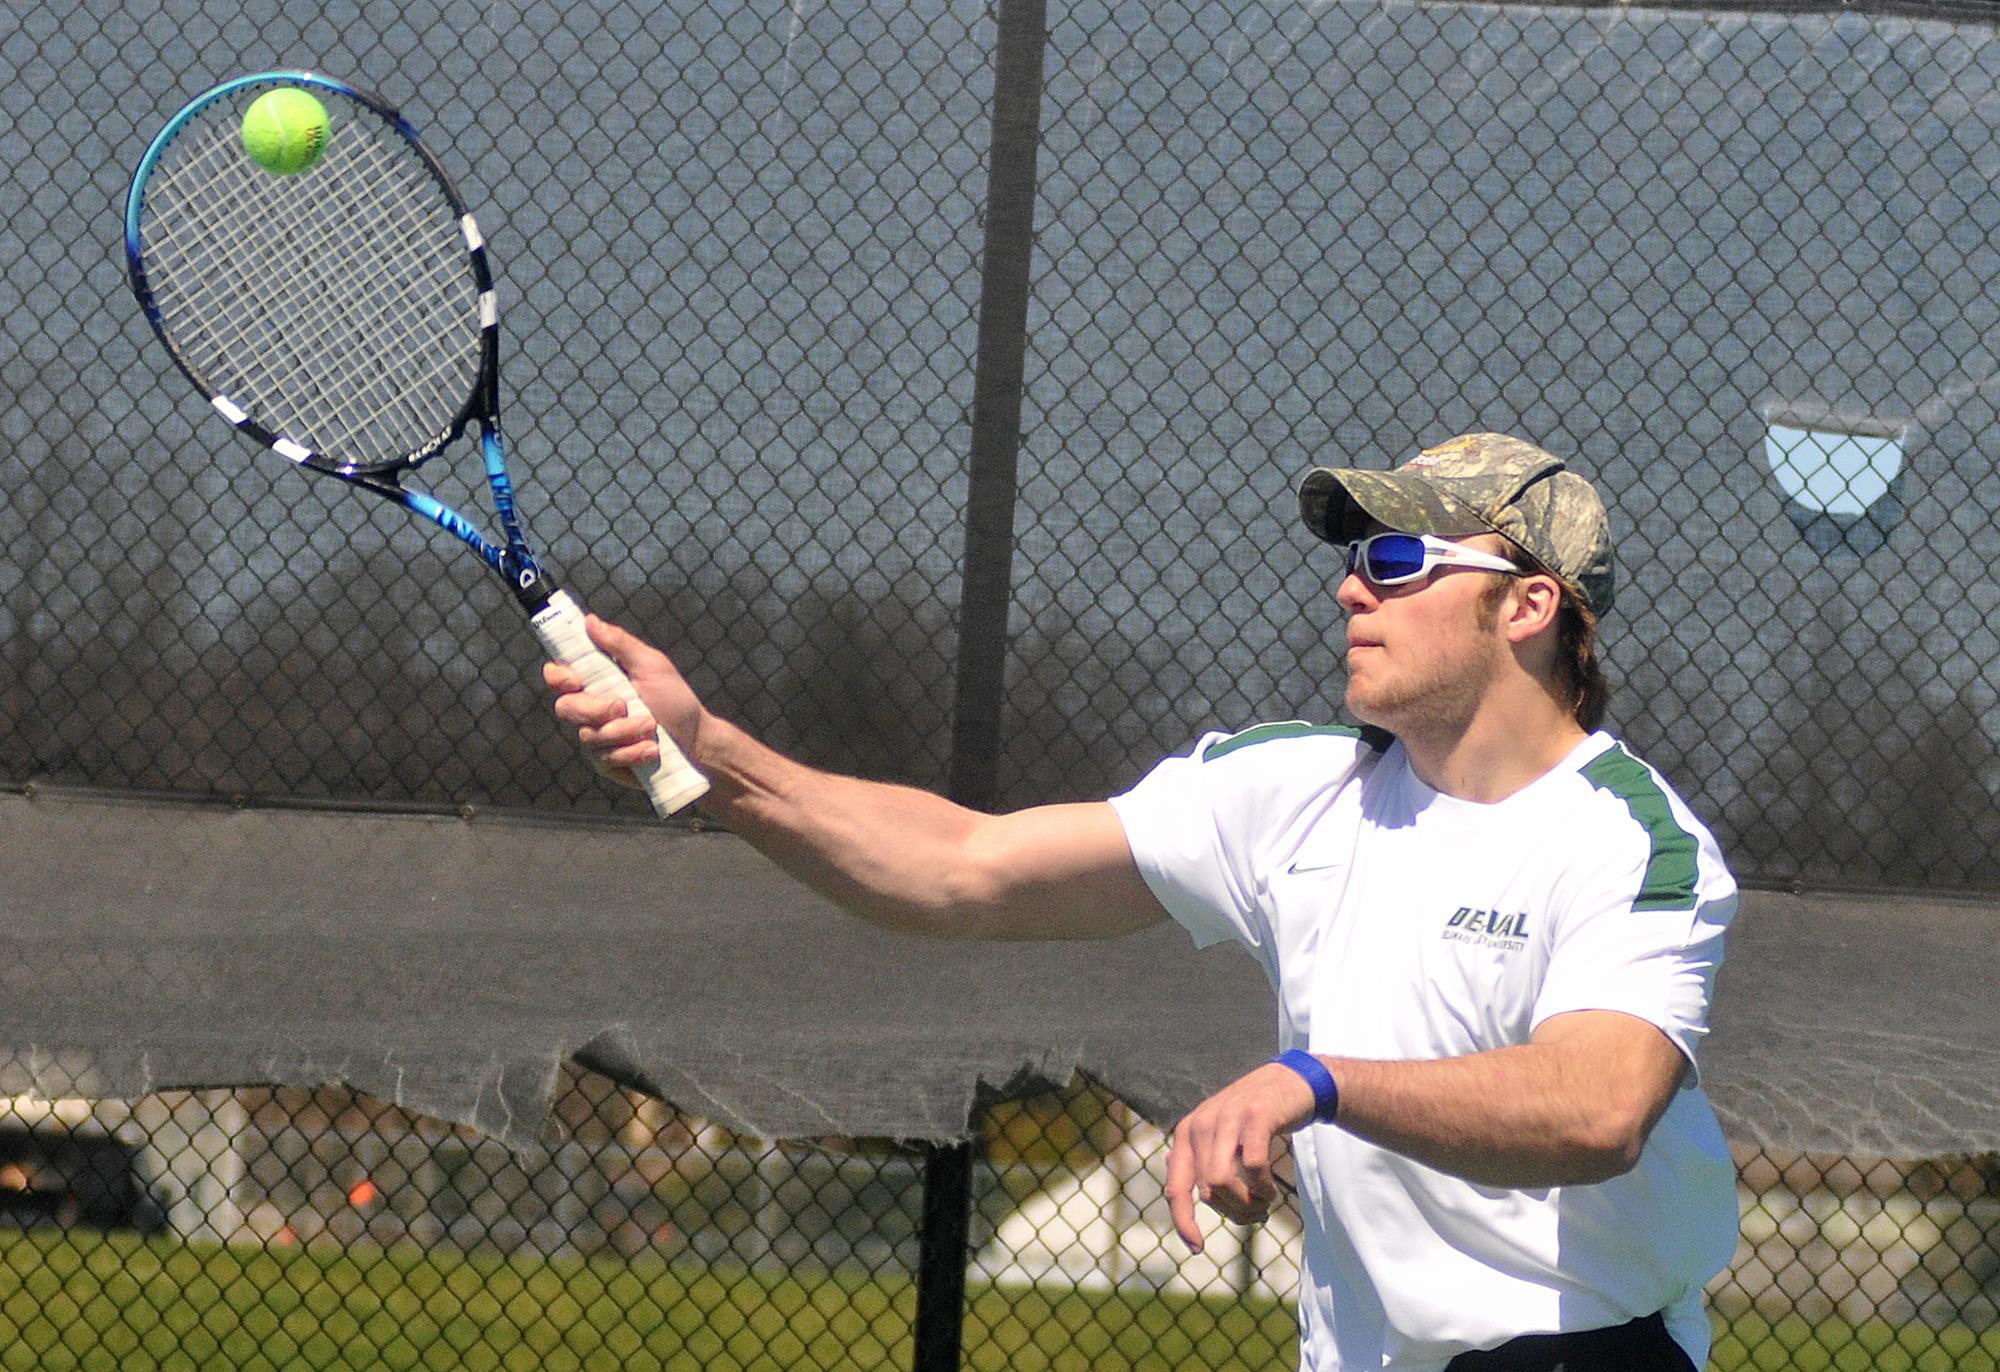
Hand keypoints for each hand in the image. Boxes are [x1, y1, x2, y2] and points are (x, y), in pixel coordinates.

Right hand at [544, 616, 705, 787]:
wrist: (696, 742)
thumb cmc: (675, 700)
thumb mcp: (651, 666)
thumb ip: (620, 644)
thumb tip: (590, 621)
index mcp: (599, 680)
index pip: (559, 676)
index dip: (558, 677)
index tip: (575, 680)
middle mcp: (591, 709)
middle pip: (566, 707)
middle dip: (595, 709)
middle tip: (622, 706)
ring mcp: (596, 737)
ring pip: (588, 736)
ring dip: (624, 731)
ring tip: (652, 728)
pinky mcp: (606, 762)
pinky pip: (603, 759)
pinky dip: (630, 753)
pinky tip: (651, 751)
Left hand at [1165, 1060, 1317, 1251]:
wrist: (1290, 1083)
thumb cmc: (1253, 1119)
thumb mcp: (1219, 1135)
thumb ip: (1198, 1159)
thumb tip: (1172, 1185)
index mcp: (1186, 1133)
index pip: (1175, 1187)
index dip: (1183, 1221)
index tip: (1196, 1248)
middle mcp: (1201, 1124)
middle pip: (1207, 1191)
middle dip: (1233, 1212)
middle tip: (1256, 1214)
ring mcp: (1228, 1118)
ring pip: (1223, 1182)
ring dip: (1247, 1203)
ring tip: (1264, 1202)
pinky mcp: (1256, 1116)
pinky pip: (1252, 1165)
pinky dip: (1263, 1187)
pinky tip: (1271, 1188)